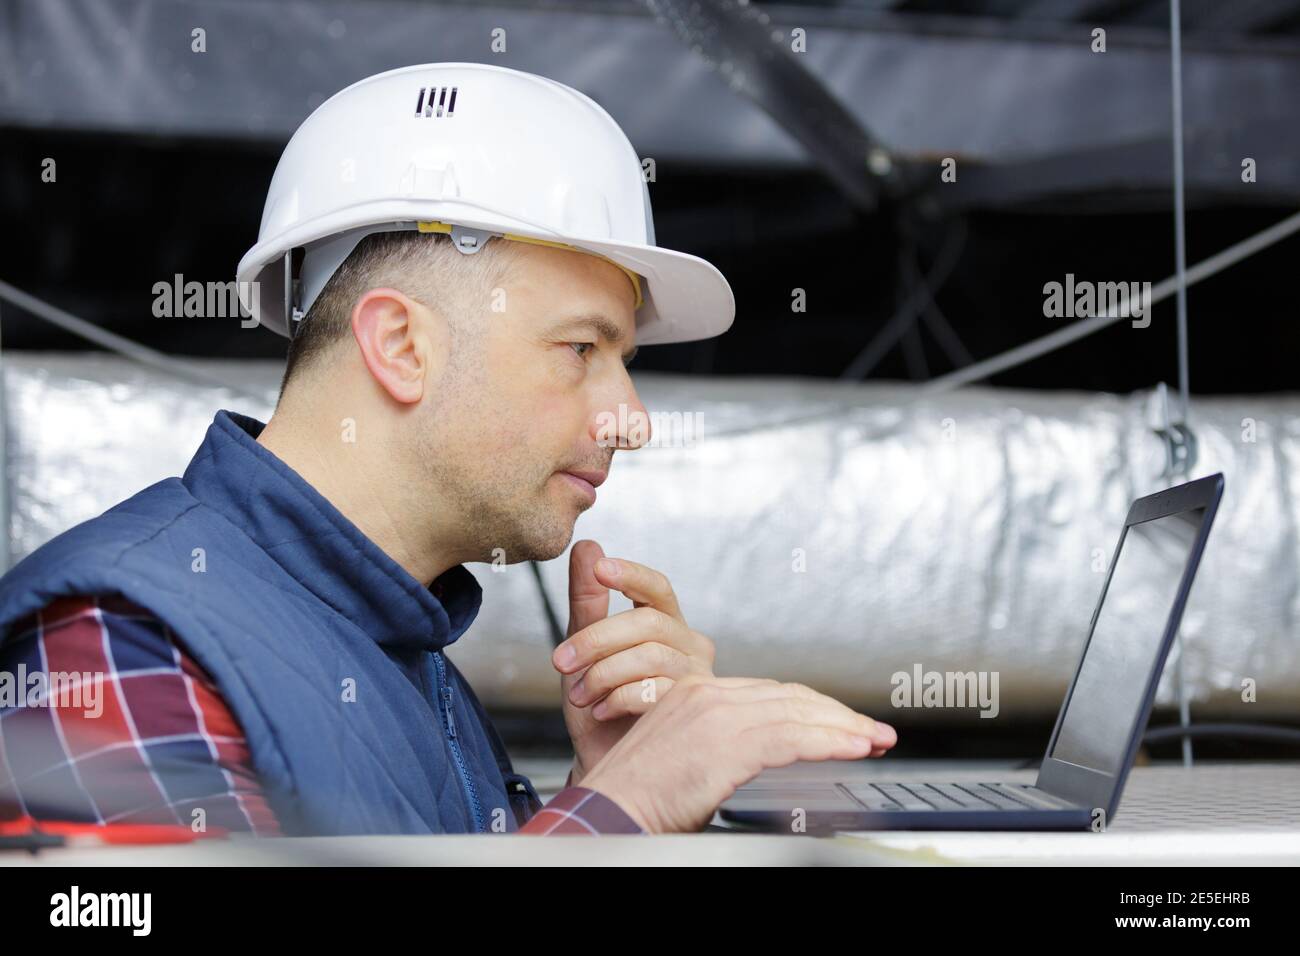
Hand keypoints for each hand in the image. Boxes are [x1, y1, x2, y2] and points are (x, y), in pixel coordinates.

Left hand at [553, 540, 714, 785]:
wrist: (604, 766)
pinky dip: (619, 699)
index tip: (599, 568)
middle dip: (598, 638)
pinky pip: (657, 692)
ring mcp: (698, 680)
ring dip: (604, 674)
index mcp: (667, 624)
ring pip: (652, 656)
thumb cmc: (597, 708)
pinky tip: (599, 712)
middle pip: (649, 622)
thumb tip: (587, 545)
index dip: (631, 574)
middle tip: (560, 661)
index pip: (658, 587)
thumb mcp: (583, 650)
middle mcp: (690, 647)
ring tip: (579, 696)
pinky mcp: (695, 712)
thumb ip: (587, 601)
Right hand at [580, 675, 897, 832]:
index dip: (815, 708)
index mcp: (696, 692)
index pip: (772, 693)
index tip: (846, 725)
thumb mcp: (687, 757)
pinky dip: (830, 742)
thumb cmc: (639, 801)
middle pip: (791, 697)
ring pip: (797, 713)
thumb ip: (726, 746)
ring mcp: (716, 714)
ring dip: (844, 728)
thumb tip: (768, 755)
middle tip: (873, 731)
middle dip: (838, 714)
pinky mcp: (725, 742)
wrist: (604, 816)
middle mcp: (708, 693)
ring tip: (875, 741)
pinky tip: (854, 748)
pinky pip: (791, 737)